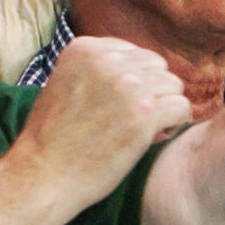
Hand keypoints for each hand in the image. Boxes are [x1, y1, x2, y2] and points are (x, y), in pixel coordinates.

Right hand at [8, 35, 192, 214]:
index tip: (114, 106)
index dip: (133, 82)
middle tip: (129, 120)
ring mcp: (128, 86)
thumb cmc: (53, 138)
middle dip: (151, 92)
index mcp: (86, 48)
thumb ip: (98, 67)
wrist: (43, 176)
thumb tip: (138, 66)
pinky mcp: (145, 114)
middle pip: (157, 67)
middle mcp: (108, 60)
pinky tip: (150, 140)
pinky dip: (171, 126)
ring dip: (162, 109)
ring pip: (173, 86)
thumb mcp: (65, 83)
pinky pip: (181, 108)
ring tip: (139, 131)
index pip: (135, 54)